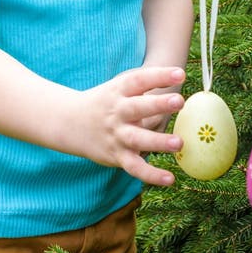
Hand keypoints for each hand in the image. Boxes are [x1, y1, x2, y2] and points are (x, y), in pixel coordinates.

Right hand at [77, 66, 185, 186]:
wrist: (71, 122)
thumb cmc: (107, 100)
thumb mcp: (119, 86)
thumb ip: (145, 83)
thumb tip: (180, 77)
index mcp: (119, 91)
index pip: (139, 80)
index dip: (160, 76)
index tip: (180, 74)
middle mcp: (118, 112)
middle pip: (138, 108)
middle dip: (158, 104)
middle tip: (179, 100)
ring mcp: (117, 135)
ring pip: (138, 139)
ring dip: (158, 142)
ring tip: (180, 143)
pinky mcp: (117, 156)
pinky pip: (135, 167)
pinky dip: (151, 175)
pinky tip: (170, 179)